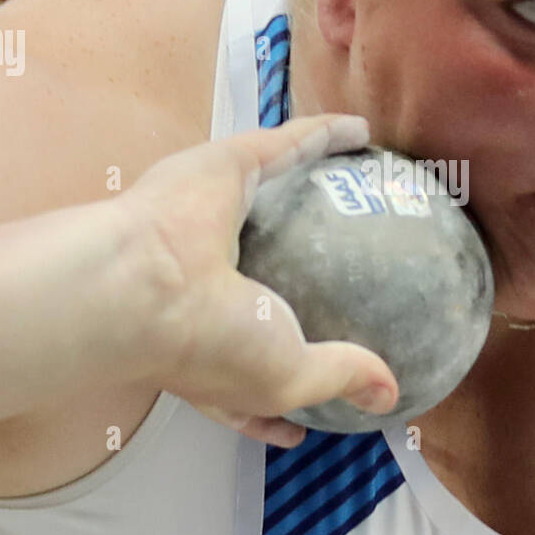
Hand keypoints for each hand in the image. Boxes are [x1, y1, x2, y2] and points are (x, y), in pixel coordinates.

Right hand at [114, 113, 399, 446]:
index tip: (316, 401)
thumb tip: (389, 395)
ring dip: (321, 185)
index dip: (284, 387)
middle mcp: (215, 276)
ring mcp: (221, 219)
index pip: (255, 370)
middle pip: (271, 267)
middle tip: (357, 267)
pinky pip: (288, 145)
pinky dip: (325, 135)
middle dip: (306, 267)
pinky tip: (362, 133)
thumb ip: (341, 376)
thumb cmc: (210, 342)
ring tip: (368, 187)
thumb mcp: (288, 378)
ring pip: (281, 197)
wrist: (146, 283)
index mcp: (217, 342)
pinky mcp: (228, 166)